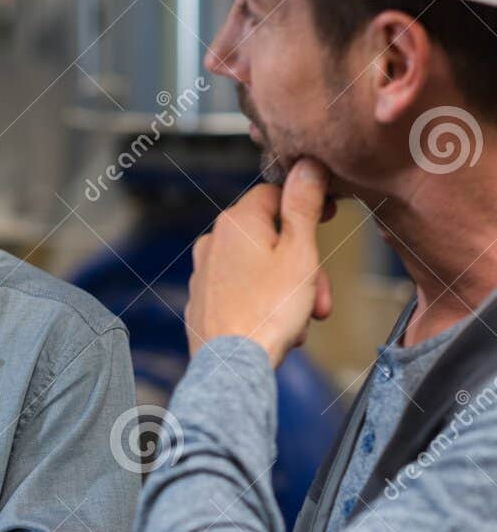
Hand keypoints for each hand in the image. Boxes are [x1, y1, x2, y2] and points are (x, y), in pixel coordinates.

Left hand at [185, 157, 335, 367]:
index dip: (305, 206)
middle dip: (303, 266)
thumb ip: (303, 206)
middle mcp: (213, 241)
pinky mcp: (203, 300)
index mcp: (236, 221)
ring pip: (260, 269)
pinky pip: (243, 292)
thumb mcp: (300, 252)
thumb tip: (306, 165)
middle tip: (319, 297)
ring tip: (300, 320)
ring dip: (289, 290)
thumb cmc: (268, 311)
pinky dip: (265, 304)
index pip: (275, 193)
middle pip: (271, 238)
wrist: (232, 365)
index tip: (328, 221)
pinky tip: (278, 328)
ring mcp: (204, 272)